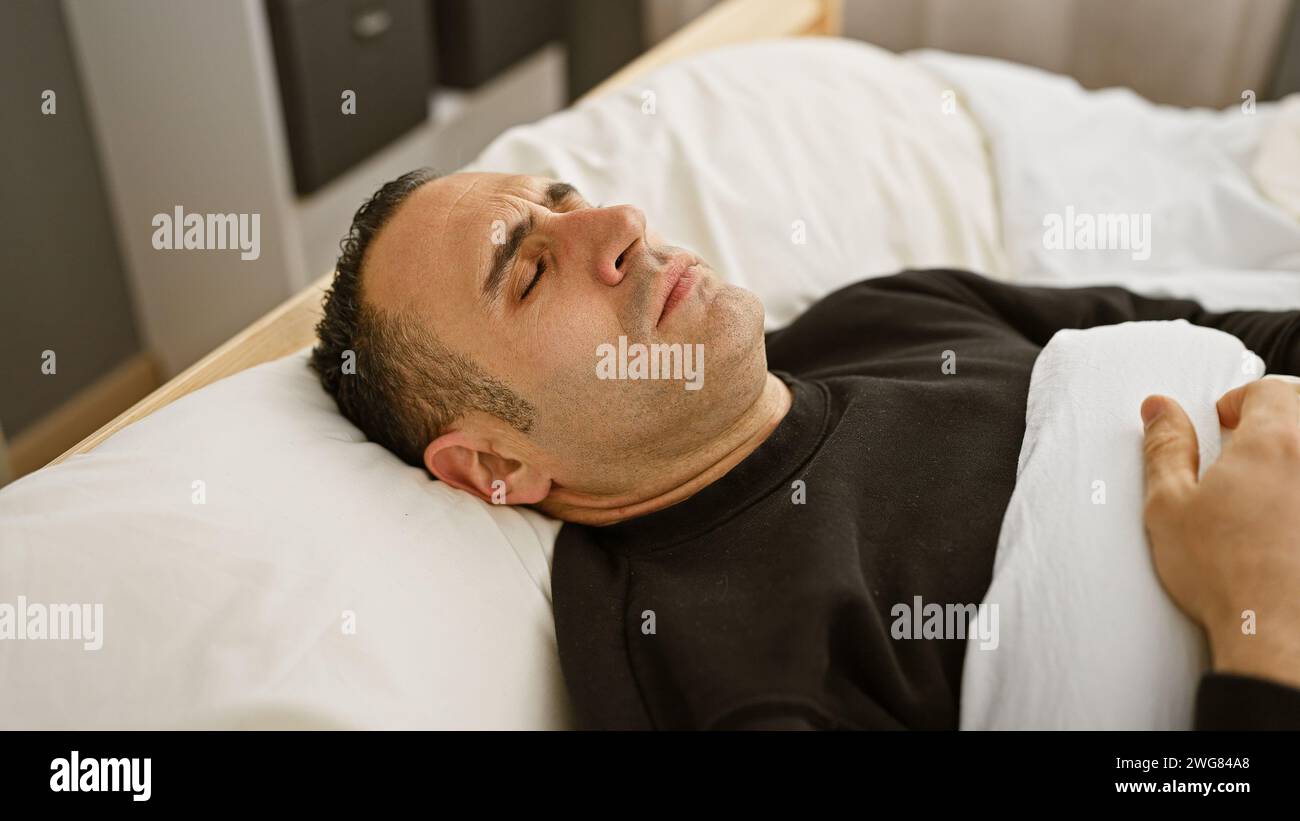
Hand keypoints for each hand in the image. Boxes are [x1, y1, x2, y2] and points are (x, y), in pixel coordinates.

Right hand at [1140, 377, 1299, 688]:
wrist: (1274, 635)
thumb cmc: (1223, 574)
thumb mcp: (1169, 505)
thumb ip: (1166, 448)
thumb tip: (1160, 408)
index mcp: (1273, 442)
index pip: (1269, 389)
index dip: (1242, 400)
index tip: (1224, 424)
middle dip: (1276, 421)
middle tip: (1245, 452)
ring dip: (1292, 460)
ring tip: (1268, 490)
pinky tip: (1286, 524)